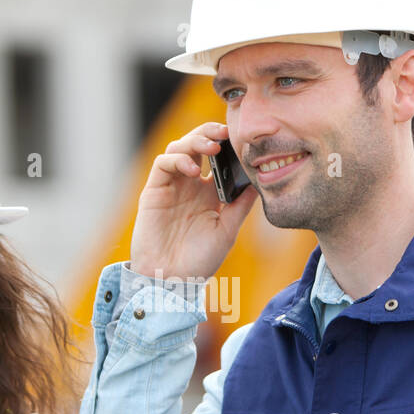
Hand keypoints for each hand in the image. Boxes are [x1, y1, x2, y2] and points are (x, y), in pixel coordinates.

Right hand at [129, 121, 258, 281]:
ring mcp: (171, 186)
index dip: (227, 143)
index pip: (217, 157)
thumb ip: (241, 205)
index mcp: (209, 192)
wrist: (171, 280)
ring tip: (211, 147)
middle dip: (210, 133)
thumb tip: (260, 181)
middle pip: (197, 145)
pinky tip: (191, 168)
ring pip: (178, 148)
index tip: (241, 140)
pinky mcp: (154, 191)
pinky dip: (177, 159)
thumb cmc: (199, 261)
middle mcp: (189, 185)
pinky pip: (163, 164)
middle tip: (225, 133)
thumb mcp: (228, 230)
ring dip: (194, 141)